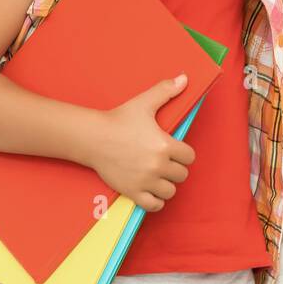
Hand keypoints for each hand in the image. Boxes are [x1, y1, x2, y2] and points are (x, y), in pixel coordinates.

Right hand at [87, 75, 195, 212]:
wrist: (92, 137)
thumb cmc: (119, 119)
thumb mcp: (144, 102)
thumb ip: (167, 90)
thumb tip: (185, 78)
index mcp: (165, 145)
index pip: (189, 157)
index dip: (184, 153)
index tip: (174, 149)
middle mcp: (157, 166)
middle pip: (182, 175)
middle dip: (175, 168)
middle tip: (164, 161)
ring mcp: (145, 181)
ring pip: (170, 191)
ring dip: (166, 184)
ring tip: (158, 175)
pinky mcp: (132, 192)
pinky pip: (154, 205)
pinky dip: (156, 201)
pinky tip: (151, 190)